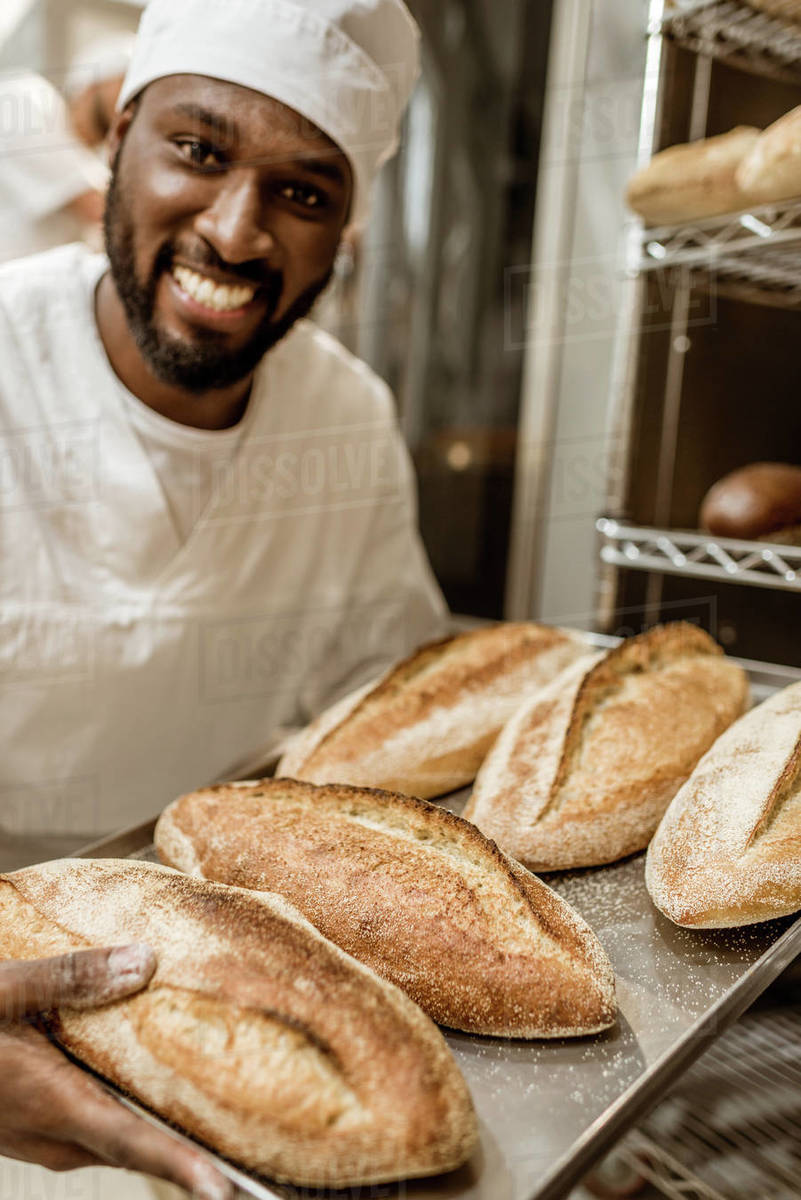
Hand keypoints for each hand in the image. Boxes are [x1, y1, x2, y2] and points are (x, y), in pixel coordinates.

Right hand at [0, 946, 232, 1198]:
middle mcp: (52, 1131)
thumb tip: (146, 961)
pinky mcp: (38, 1124)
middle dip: (195, 1156)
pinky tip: (155, 1087)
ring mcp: (43, 1135)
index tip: (227, 1191)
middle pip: (139, 1149)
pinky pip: (99, 1128)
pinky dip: (133, 1117)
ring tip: (224, 1120)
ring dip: (165, 1134)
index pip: (134, 1142)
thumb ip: (72, 975)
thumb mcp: (3, 987)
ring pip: (118, 1139)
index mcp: (52, 1101)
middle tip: (253, 1157)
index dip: (184, 1169)